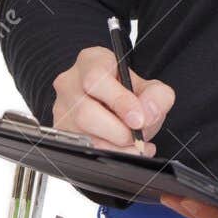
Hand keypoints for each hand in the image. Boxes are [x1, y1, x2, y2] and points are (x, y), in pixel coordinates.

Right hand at [52, 46, 174, 155]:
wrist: (114, 104)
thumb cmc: (128, 92)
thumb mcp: (150, 87)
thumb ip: (157, 96)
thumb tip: (147, 115)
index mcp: (90, 62)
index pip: (96, 80)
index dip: (119, 102)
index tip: (139, 119)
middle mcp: (69, 84)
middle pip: (86, 112)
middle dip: (118, 131)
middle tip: (138, 135)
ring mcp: (62, 110)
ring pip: (83, 136)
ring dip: (115, 147)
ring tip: (136, 145)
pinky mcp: (60, 132)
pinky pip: (82, 150)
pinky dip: (109, 155)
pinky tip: (125, 151)